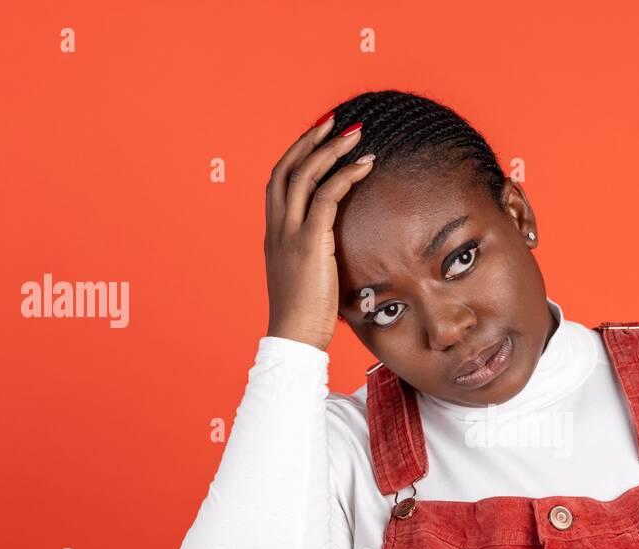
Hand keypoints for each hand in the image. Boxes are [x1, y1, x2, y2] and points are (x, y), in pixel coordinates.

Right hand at [263, 114, 374, 348]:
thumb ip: (314, 254)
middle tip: (334, 121)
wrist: (294, 338)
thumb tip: (335, 248)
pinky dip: (345, 175)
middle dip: (310, 140)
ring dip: (330, 149)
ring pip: (304, 175)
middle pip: (287, 168)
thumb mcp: (307, 276)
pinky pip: (327, 196)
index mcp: (274, 234)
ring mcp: (289, 233)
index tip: (318, 138)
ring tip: (355, 133)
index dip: (297, 155)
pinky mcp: (308, 243)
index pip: (279, 182)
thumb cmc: (306, 315)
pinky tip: (365, 165)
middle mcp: (276, 227)